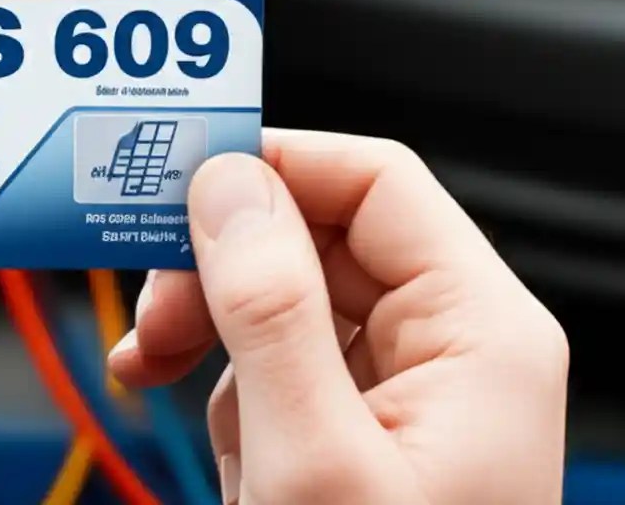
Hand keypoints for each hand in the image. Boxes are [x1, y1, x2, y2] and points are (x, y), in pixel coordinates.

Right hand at [108, 130, 568, 503]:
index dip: (271, 165)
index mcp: (476, 332)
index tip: (172, 178)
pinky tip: (213, 434)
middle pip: (313, 236)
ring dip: (207, 330)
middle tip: (149, 304)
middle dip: (218, 264)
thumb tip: (226, 187)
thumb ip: (269, 310)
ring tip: (158, 372)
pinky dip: (219, 387)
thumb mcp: (313, 460)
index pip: (371, 184)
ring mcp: (391, 394)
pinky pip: (269, 367)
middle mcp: (441, 349)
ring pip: (278, 299)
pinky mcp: (345, 432)